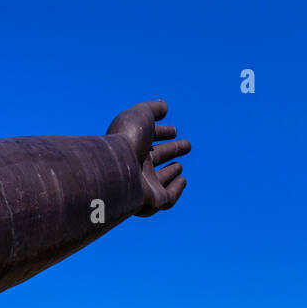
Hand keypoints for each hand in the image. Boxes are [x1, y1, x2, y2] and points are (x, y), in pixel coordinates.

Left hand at [106, 99, 189, 216]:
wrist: (118, 171)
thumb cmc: (126, 140)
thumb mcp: (141, 116)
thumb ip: (153, 108)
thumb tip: (164, 106)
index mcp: (132, 144)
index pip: (149, 137)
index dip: (162, 132)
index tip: (174, 130)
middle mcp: (136, 165)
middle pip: (156, 157)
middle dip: (172, 149)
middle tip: (187, 145)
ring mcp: (144, 184)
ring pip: (159, 179)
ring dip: (171, 171)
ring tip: (180, 165)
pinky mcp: (153, 201)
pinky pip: (167, 198)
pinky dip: (176, 189)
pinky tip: (183, 179)